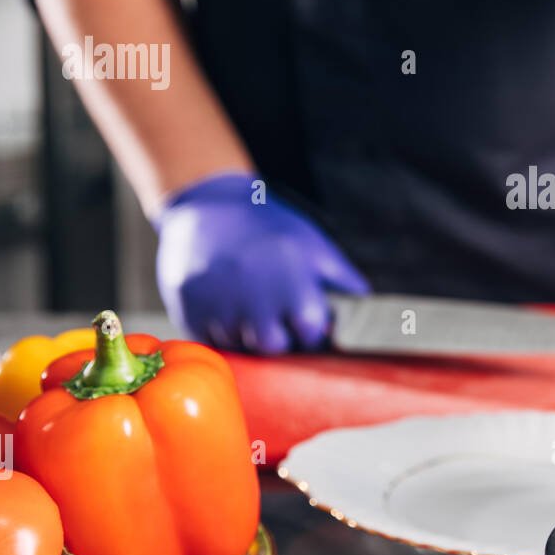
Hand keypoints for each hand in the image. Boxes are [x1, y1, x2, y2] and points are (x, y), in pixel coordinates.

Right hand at [154, 173, 368, 352]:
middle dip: (278, 338)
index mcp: (295, 289)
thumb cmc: (268, 227)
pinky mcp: (188, 313)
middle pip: (274, 348)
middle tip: (275, 314)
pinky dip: (219, 332)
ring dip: (247, 334)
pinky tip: (224, 305)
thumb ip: (342, 280)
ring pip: (240, 348)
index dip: (310, 332)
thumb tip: (367, 312)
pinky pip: (210, 343)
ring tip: (246, 302)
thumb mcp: (313, 245)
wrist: (205, 207)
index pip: (311, 336)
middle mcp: (256, 304)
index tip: (305, 322)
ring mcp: (219, 310)